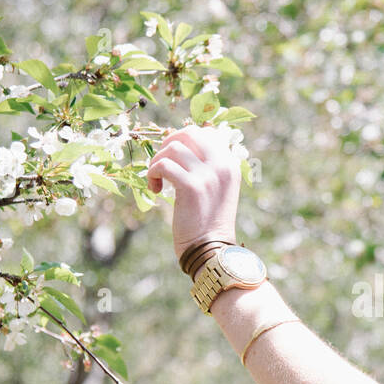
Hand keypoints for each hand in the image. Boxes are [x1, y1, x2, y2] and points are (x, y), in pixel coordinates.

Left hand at [146, 125, 240, 264]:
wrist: (211, 250)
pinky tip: (156, 189)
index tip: (176, 157)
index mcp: (230, 165)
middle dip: (170, 142)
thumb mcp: (216, 190)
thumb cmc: (209, 223)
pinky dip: (153, 174)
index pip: (208, 133)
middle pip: (190, 132)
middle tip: (163, 162)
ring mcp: (207, 174)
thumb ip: (207, 169)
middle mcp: (222, 165)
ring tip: (158, 180)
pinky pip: (163, 165)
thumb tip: (181, 148)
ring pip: (173, 147)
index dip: (186, 140)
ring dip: (158, 161)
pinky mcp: (191, 186)